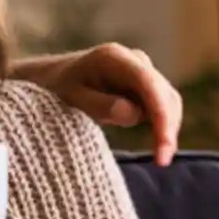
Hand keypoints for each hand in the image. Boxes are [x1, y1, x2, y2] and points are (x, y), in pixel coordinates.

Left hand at [18, 43, 182, 164]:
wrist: (50, 79)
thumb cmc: (55, 87)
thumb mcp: (68, 97)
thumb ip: (98, 104)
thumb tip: (132, 112)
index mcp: (113, 57)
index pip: (148, 84)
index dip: (161, 115)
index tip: (163, 145)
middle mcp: (134, 60)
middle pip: (164, 94)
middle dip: (167, 127)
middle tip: (161, 160)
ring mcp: (142, 71)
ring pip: (167, 102)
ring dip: (164, 128)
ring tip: (156, 155)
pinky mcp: (145, 86)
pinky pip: (160, 107)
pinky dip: (160, 126)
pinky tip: (153, 144)